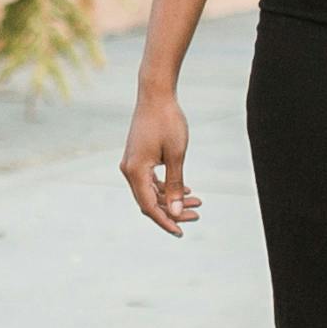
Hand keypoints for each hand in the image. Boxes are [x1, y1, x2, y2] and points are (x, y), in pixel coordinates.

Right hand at [120, 82, 200, 236]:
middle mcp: (129, 170)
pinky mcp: (138, 158)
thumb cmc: (167, 122)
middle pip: (149, 201)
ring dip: (171, 199)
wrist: (156, 95)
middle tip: (197, 215)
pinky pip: (150, 181)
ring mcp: (132, 164)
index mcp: (135, 171)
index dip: (165, 222)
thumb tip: (175, 212)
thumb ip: (175, 186)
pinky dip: (166, 187)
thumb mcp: (177, 155)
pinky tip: (186, 188)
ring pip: (151, 192)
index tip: (181, 232)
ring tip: (197, 201)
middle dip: (172, 211)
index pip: (149, 206)